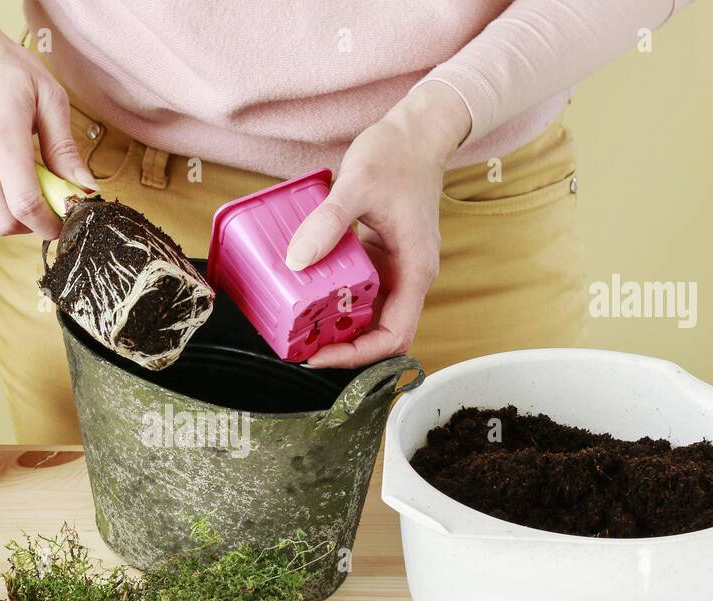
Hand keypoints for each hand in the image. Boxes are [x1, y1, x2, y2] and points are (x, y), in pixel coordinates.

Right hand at [0, 0, 95, 236]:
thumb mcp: (46, 96)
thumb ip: (64, 147)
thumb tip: (84, 188)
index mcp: (1, 136)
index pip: (25, 205)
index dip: (48, 224)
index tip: (59, 222)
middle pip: (1, 223)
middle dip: (28, 225)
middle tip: (39, 205)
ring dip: (4, 217)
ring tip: (14, 189)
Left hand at [285, 82, 470, 367]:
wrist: (417, 132)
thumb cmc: (397, 154)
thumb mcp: (357, 184)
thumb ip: (327, 223)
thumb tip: (296, 260)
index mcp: (414, 270)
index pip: (392, 336)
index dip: (357, 355)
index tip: (318, 355)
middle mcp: (409, 277)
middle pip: (380, 336)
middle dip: (343, 348)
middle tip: (299, 346)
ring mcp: (395, 269)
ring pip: (370, 317)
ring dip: (338, 328)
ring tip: (297, 328)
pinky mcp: (381, 259)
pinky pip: (360, 292)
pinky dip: (335, 300)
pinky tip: (306, 295)